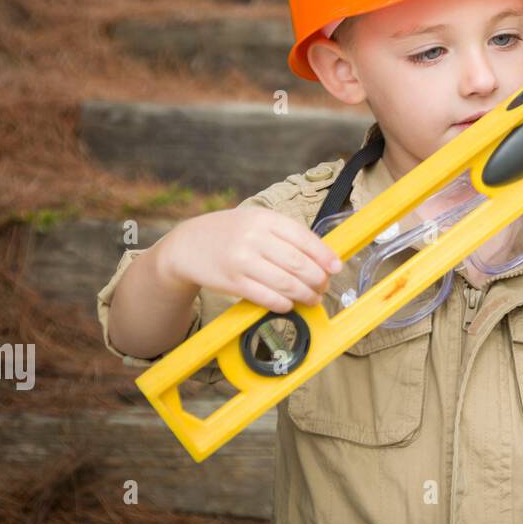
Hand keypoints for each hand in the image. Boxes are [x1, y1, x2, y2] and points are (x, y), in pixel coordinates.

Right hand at [159, 208, 342, 313]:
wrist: (186, 245)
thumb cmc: (229, 233)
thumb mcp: (255, 222)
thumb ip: (285, 235)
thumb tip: (322, 256)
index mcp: (264, 218)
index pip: (304, 238)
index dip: (324, 256)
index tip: (336, 268)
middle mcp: (254, 237)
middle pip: (298, 263)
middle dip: (318, 279)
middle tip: (324, 287)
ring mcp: (242, 260)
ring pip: (285, 283)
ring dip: (305, 295)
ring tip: (313, 299)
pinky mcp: (232, 282)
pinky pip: (266, 297)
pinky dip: (283, 303)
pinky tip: (289, 304)